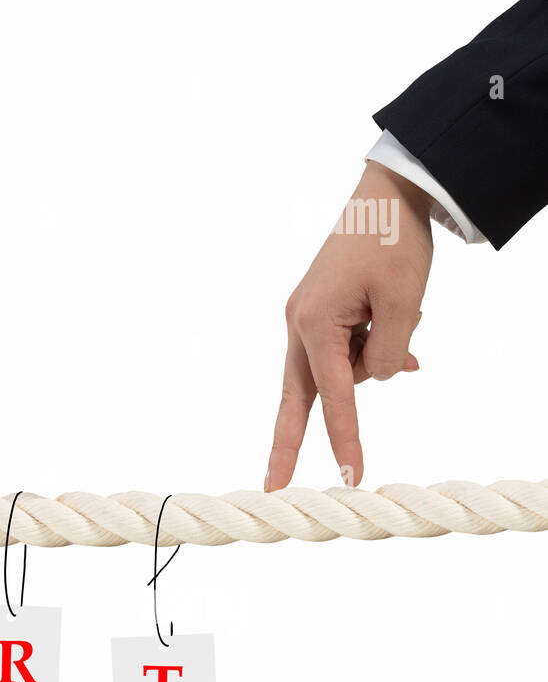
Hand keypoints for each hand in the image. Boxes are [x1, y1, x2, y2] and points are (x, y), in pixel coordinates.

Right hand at [266, 162, 432, 490]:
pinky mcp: (316, 310)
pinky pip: (340, 348)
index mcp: (315, 323)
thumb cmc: (394, 243)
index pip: (335, 396)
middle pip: (296, 397)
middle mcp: (299, 323)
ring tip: (404, 319)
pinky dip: (367, 350)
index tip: (350, 479)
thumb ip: (387, 355)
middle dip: (289, 443)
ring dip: (368, 361)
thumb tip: (374, 381)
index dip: (345, 440)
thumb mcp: (405, 304)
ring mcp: (304, 316)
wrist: (387, 194)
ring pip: (334, 367)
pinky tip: (398, 332)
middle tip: (275, 487)